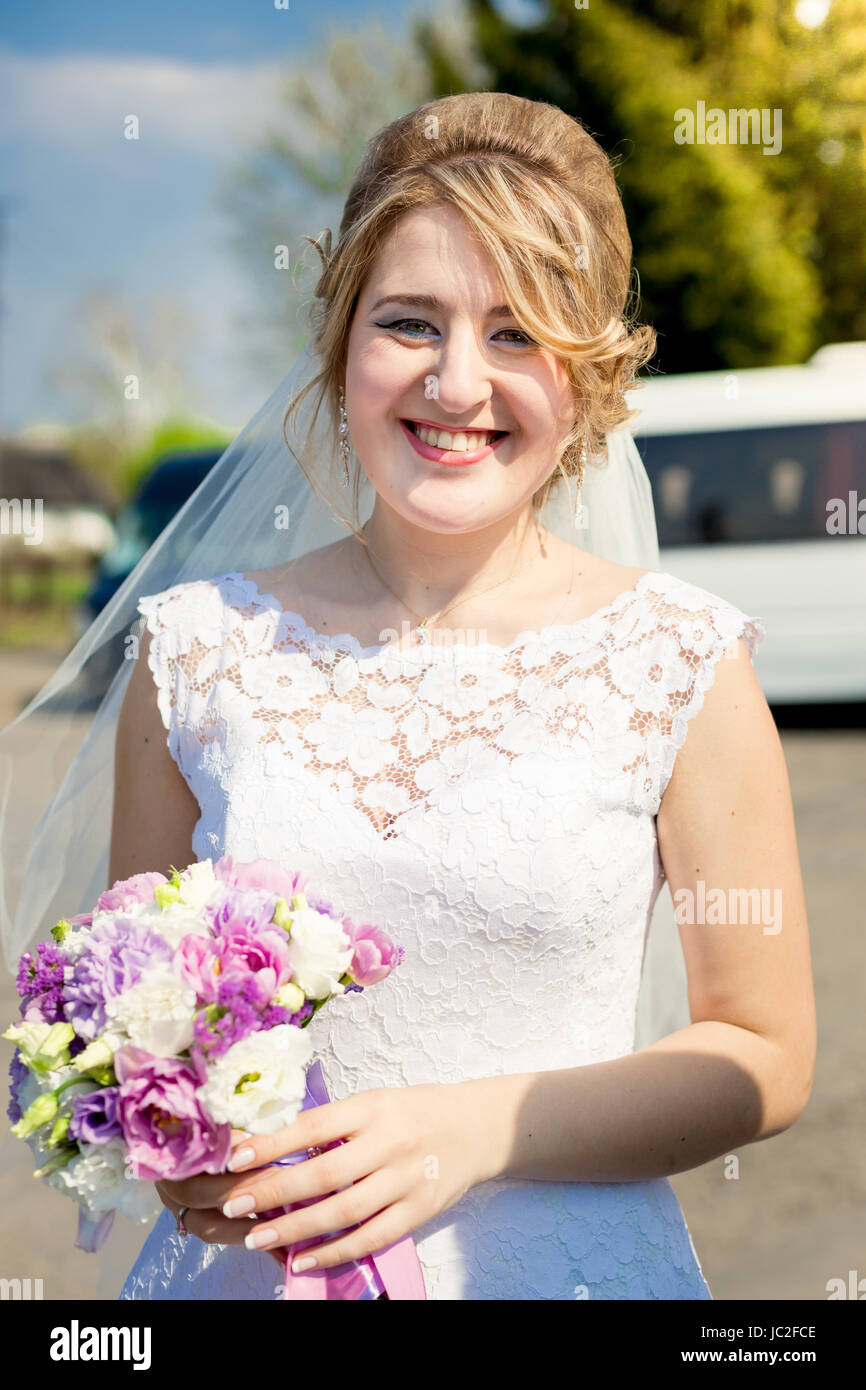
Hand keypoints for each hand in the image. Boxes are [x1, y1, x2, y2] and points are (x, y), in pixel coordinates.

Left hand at [176, 1081, 495, 1272]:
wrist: (479, 1126)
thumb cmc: (415, 1111)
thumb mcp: (375, 1102)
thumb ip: (334, 1125)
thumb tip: (274, 1148)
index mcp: (373, 1108)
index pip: (315, 1126)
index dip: (272, 1143)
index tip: (235, 1158)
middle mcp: (390, 1142)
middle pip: (324, 1173)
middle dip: (273, 1192)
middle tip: (232, 1205)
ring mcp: (407, 1179)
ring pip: (344, 1211)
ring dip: (296, 1228)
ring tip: (257, 1237)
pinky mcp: (420, 1209)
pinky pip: (372, 1237)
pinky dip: (335, 1252)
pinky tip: (304, 1258)